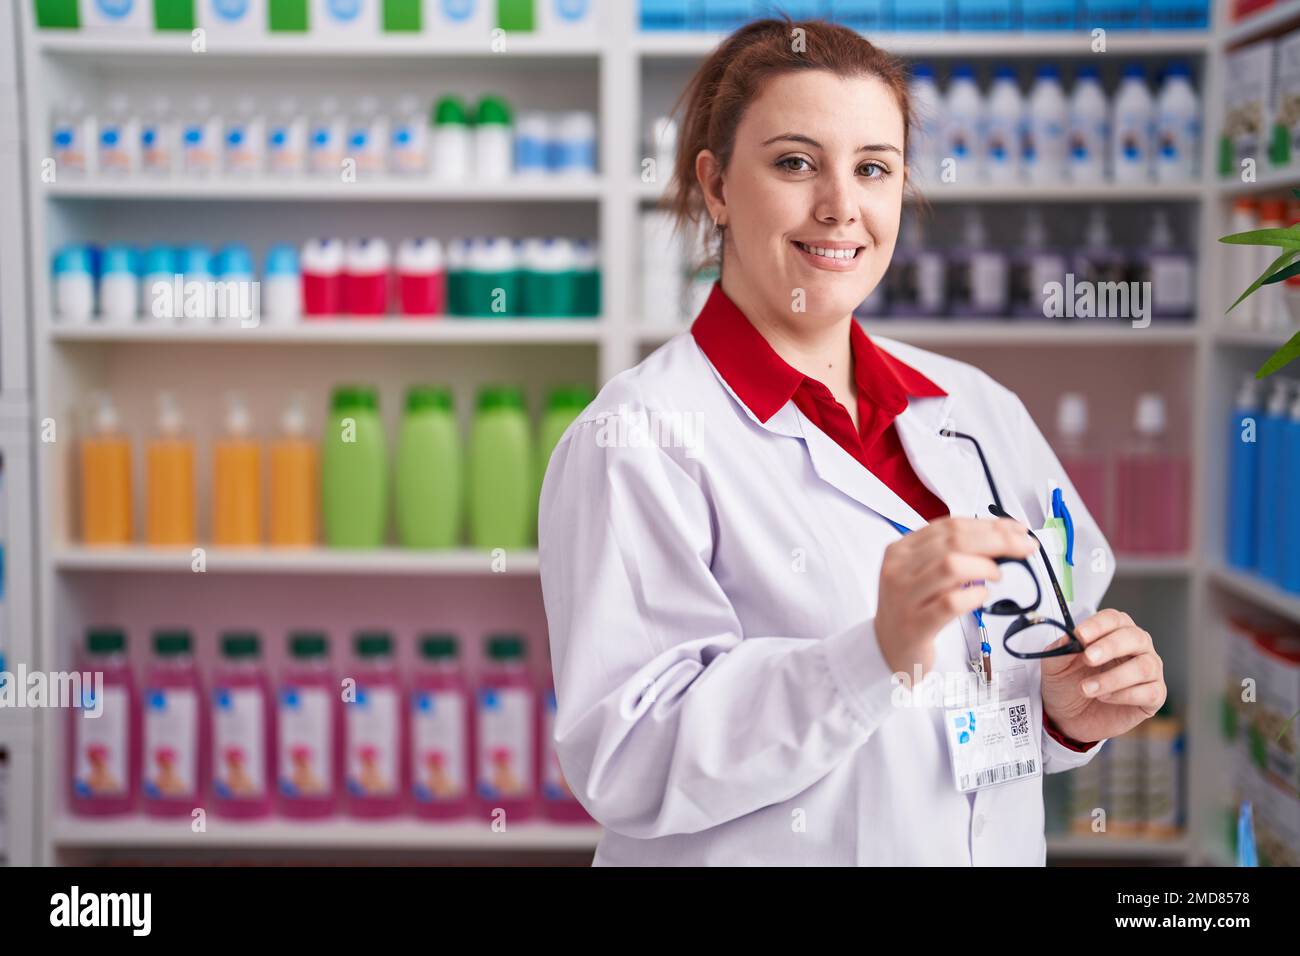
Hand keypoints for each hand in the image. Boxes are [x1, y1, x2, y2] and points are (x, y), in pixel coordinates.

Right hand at [875, 516, 1035, 684]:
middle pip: (954, 541)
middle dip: (997, 540)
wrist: (889, 648)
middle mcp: (899, 569)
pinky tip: (983, 595)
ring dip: (985, 566)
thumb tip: (1003, 535)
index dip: (989, 524)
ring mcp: (905, 597)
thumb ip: (953, 553)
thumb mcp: (924, 572)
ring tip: (998, 575)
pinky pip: (951, 603)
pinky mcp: (916, 625)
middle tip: (1025, 547)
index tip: (1017, 530)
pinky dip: (975, 595)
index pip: (949, 526)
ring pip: (950, 565)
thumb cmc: (914, 607)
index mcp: (901, 549)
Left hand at [1040, 609, 1166, 743]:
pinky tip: (1105, 698)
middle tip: (1088, 658)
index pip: (1114, 619)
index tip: (1080, 635)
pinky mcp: (1154, 696)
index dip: (1098, 625)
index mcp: (1113, 632)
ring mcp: (1149, 671)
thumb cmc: (1067, 683)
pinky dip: (1125, 695)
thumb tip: (1069, 637)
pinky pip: (1151, 691)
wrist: (1069, 717)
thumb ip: (1061, 650)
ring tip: (1087, 688)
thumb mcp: (1055, 666)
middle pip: (1135, 637)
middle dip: (1110, 646)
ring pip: (1144, 666)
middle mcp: (1137, 647)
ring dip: (1113, 678)